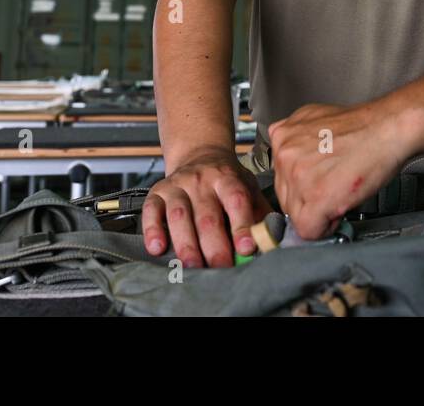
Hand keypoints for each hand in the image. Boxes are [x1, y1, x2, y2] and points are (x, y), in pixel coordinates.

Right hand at [141, 148, 273, 267]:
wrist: (199, 154)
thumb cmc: (227, 180)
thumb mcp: (248, 187)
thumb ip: (259, 213)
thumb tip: (273, 241)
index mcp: (228, 177)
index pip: (236, 199)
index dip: (242, 225)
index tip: (247, 248)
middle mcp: (202, 180)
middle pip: (207, 214)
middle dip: (214, 245)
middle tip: (221, 268)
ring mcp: (178, 185)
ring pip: (179, 215)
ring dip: (186, 243)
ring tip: (193, 266)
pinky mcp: (157, 193)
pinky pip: (151, 211)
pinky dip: (152, 230)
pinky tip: (157, 248)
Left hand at [268, 101, 414, 239]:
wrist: (387, 130)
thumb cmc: (364, 128)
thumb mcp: (316, 120)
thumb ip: (299, 141)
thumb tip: (299, 164)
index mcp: (283, 135)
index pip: (281, 175)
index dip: (303, 184)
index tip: (317, 183)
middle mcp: (285, 153)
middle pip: (285, 196)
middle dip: (308, 198)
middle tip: (334, 186)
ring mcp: (298, 175)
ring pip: (296, 214)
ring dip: (318, 211)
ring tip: (340, 191)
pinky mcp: (316, 197)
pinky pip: (309, 230)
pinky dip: (325, 228)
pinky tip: (338, 208)